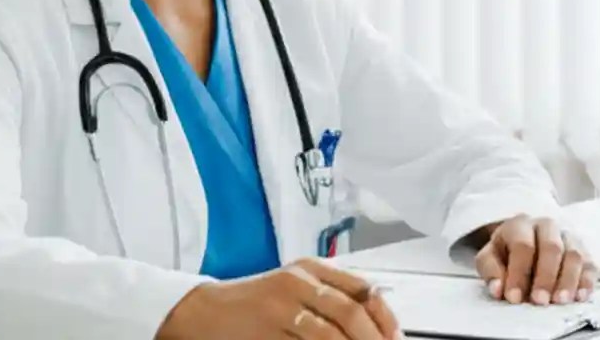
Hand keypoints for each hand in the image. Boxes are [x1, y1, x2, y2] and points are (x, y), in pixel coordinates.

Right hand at [156, 257, 402, 339]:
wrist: (203, 311)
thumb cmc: (252, 303)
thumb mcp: (293, 288)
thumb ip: (330, 296)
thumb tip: (375, 318)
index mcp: (309, 268)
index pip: (362, 288)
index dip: (385, 316)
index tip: (396, 337)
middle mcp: (297, 281)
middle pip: (350, 312)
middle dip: (373, 339)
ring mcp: (281, 306)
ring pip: (331, 334)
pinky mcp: (268, 330)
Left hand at [474, 215, 596, 305]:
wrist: (523, 241)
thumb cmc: (506, 252)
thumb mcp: (490, 258)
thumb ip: (491, 271)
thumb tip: (498, 289)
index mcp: (520, 225)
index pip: (522, 246)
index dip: (519, 273)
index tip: (514, 298)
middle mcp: (546, 226)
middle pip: (551, 248)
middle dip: (545, 277)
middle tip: (539, 301)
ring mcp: (568, 237)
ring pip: (574, 255)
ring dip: (568, 280)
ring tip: (560, 301)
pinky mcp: (584, 251)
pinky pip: (590, 264)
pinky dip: (587, 282)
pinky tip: (580, 297)